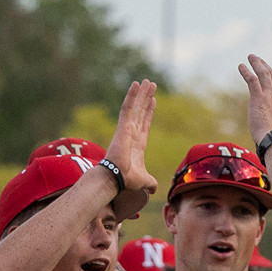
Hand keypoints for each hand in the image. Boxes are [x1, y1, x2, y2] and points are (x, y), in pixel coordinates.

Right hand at [104, 79, 160, 194]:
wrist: (117, 179)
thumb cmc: (127, 181)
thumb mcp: (145, 181)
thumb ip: (150, 182)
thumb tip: (154, 189)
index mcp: (137, 144)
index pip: (144, 124)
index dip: (148, 112)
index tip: (153, 101)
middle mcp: (131, 134)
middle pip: (140, 112)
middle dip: (146, 98)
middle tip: (151, 85)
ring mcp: (127, 128)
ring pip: (135, 107)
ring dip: (141, 93)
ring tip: (147, 81)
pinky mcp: (123, 126)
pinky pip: (128, 107)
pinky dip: (132, 95)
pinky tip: (136, 84)